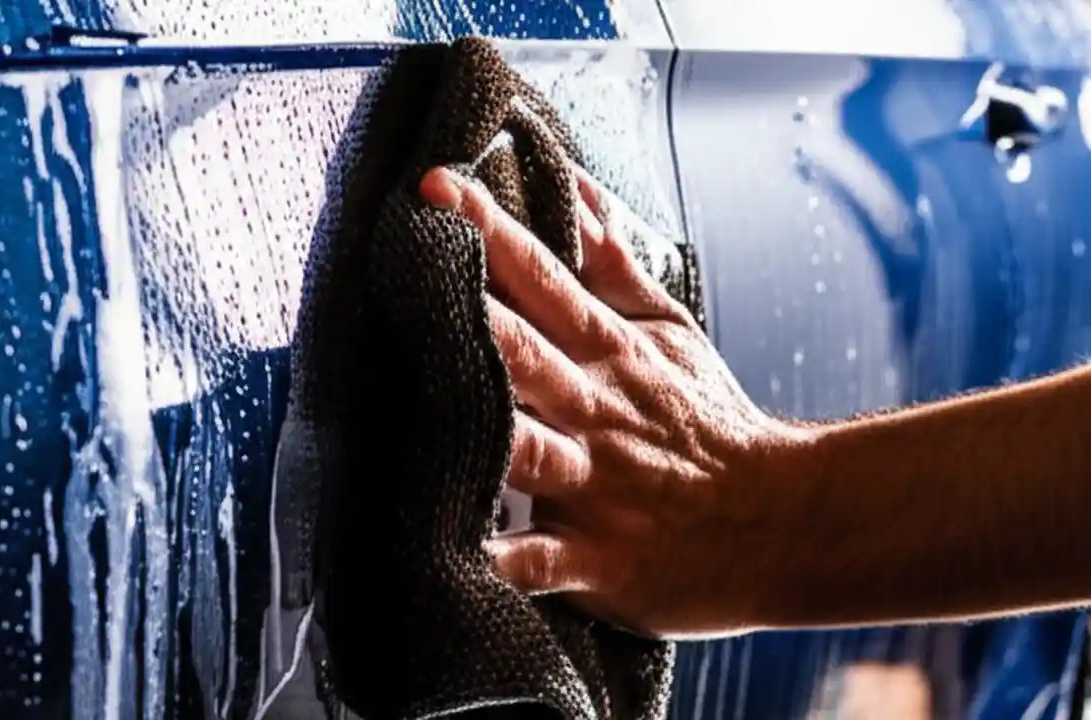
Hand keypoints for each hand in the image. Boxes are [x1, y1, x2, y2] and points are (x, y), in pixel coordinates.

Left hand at [419, 164, 816, 638]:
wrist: (779, 519)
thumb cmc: (709, 420)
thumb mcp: (670, 331)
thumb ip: (616, 265)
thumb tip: (574, 189)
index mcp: (610, 353)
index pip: (541, 279)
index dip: (487, 230)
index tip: (435, 183)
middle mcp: (594, 411)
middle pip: (519, 350)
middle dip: (461, 302)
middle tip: (401, 253)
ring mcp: (593, 484)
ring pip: (522, 447)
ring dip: (471, 424)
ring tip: (402, 398)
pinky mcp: (595, 557)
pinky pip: (537, 561)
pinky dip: (502, 561)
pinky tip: (452, 557)